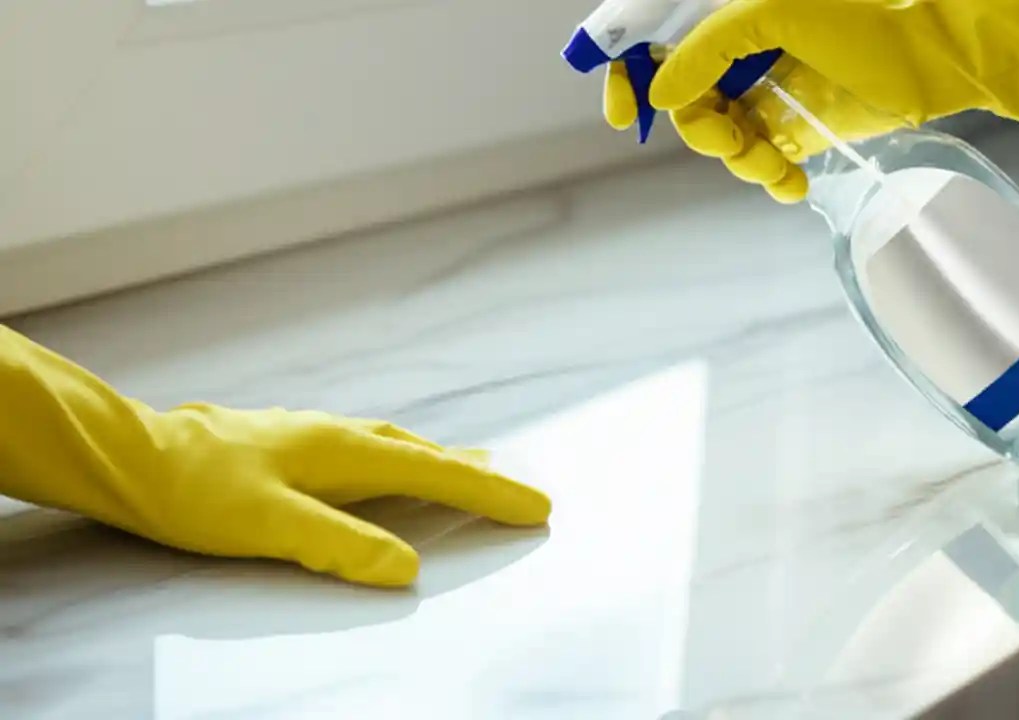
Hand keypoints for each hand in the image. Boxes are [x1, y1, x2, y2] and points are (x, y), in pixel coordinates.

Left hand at [0, 326, 549, 587]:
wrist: (134, 456)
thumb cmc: (194, 491)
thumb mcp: (268, 524)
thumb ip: (340, 544)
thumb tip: (407, 568)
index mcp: (343, 450)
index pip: (433, 474)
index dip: (488, 493)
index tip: (535, 506)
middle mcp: (337, 435)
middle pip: (425, 455)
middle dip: (476, 476)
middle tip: (519, 492)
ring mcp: (315, 435)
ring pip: (397, 447)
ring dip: (440, 463)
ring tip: (469, 469)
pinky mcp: (293, 444)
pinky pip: (370, 449)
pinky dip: (402, 459)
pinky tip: (385, 468)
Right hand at [606, 0, 1018, 202]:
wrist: (938, 58)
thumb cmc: (866, 20)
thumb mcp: (775, 13)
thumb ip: (709, 44)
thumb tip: (660, 89)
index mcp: (723, 14)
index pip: (650, 41)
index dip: (626, 74)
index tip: (624, 111)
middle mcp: (736, 52)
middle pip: (679, 101)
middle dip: (700, 129)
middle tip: (734, 137)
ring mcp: (763, 91)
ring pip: (716, 140)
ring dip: (740, 160)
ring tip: (777, 164)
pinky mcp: (793, 128)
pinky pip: (757, 163)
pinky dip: (767, 178)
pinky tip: (792, 182)